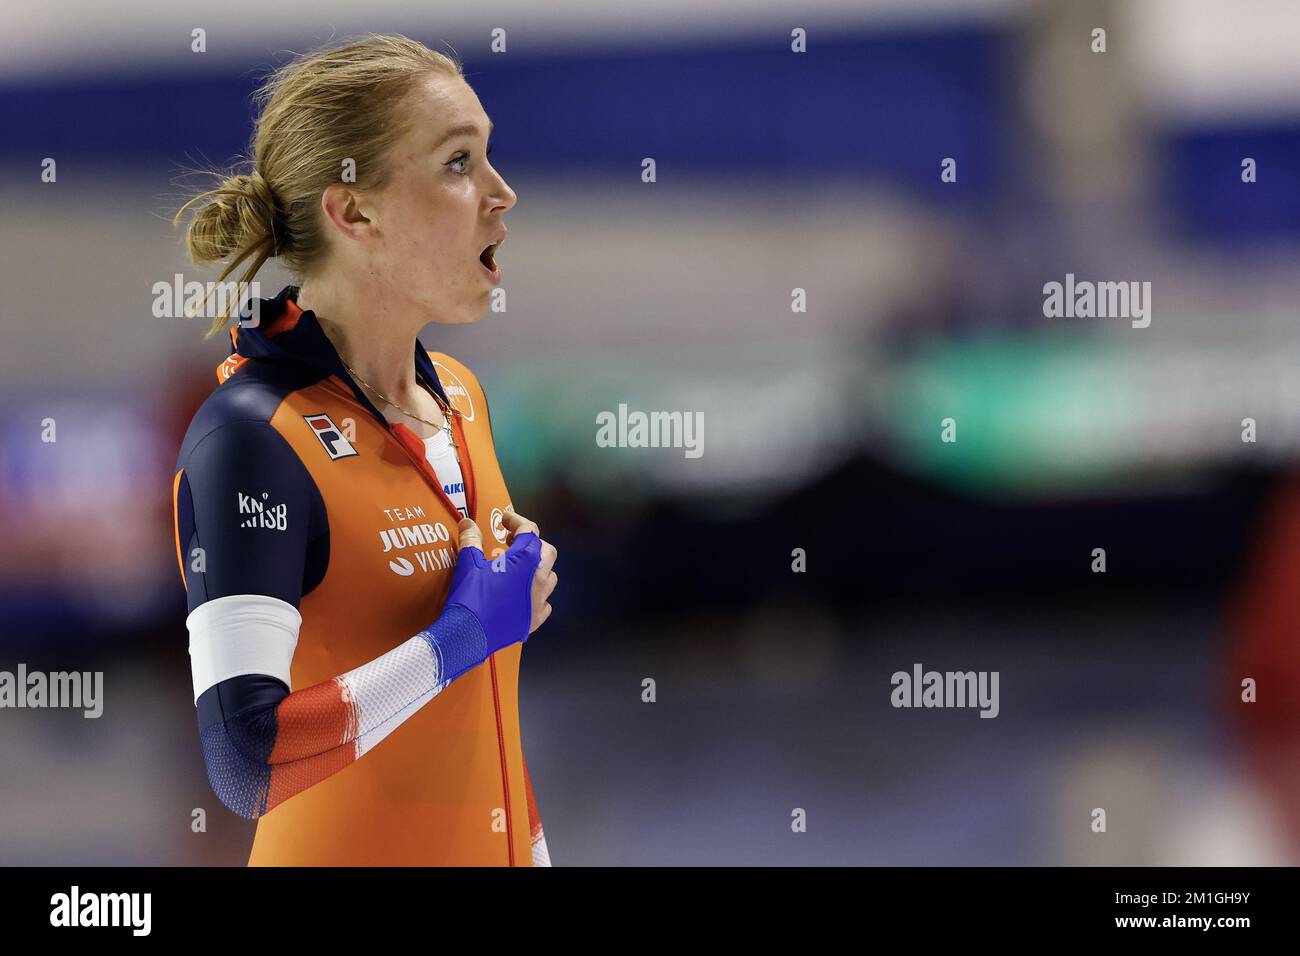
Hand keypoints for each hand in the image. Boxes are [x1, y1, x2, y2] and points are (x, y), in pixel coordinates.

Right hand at [449, 515, 542, 653]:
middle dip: (530, 543)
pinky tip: (521, 594)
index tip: (505, 520)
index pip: (528, 531)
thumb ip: (471, 539)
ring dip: (535, 568)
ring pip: (549, 577)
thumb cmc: (469, 597)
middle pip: (546, 551)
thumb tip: (468, 524)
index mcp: (525, 560)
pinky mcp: (533, 620)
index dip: (516, 521)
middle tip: (510, 543)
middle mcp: (538, 579)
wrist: (467, 634)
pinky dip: (536, 595)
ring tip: (515, 568)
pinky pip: (544, 603)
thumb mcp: (468, 563)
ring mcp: (538, 601)